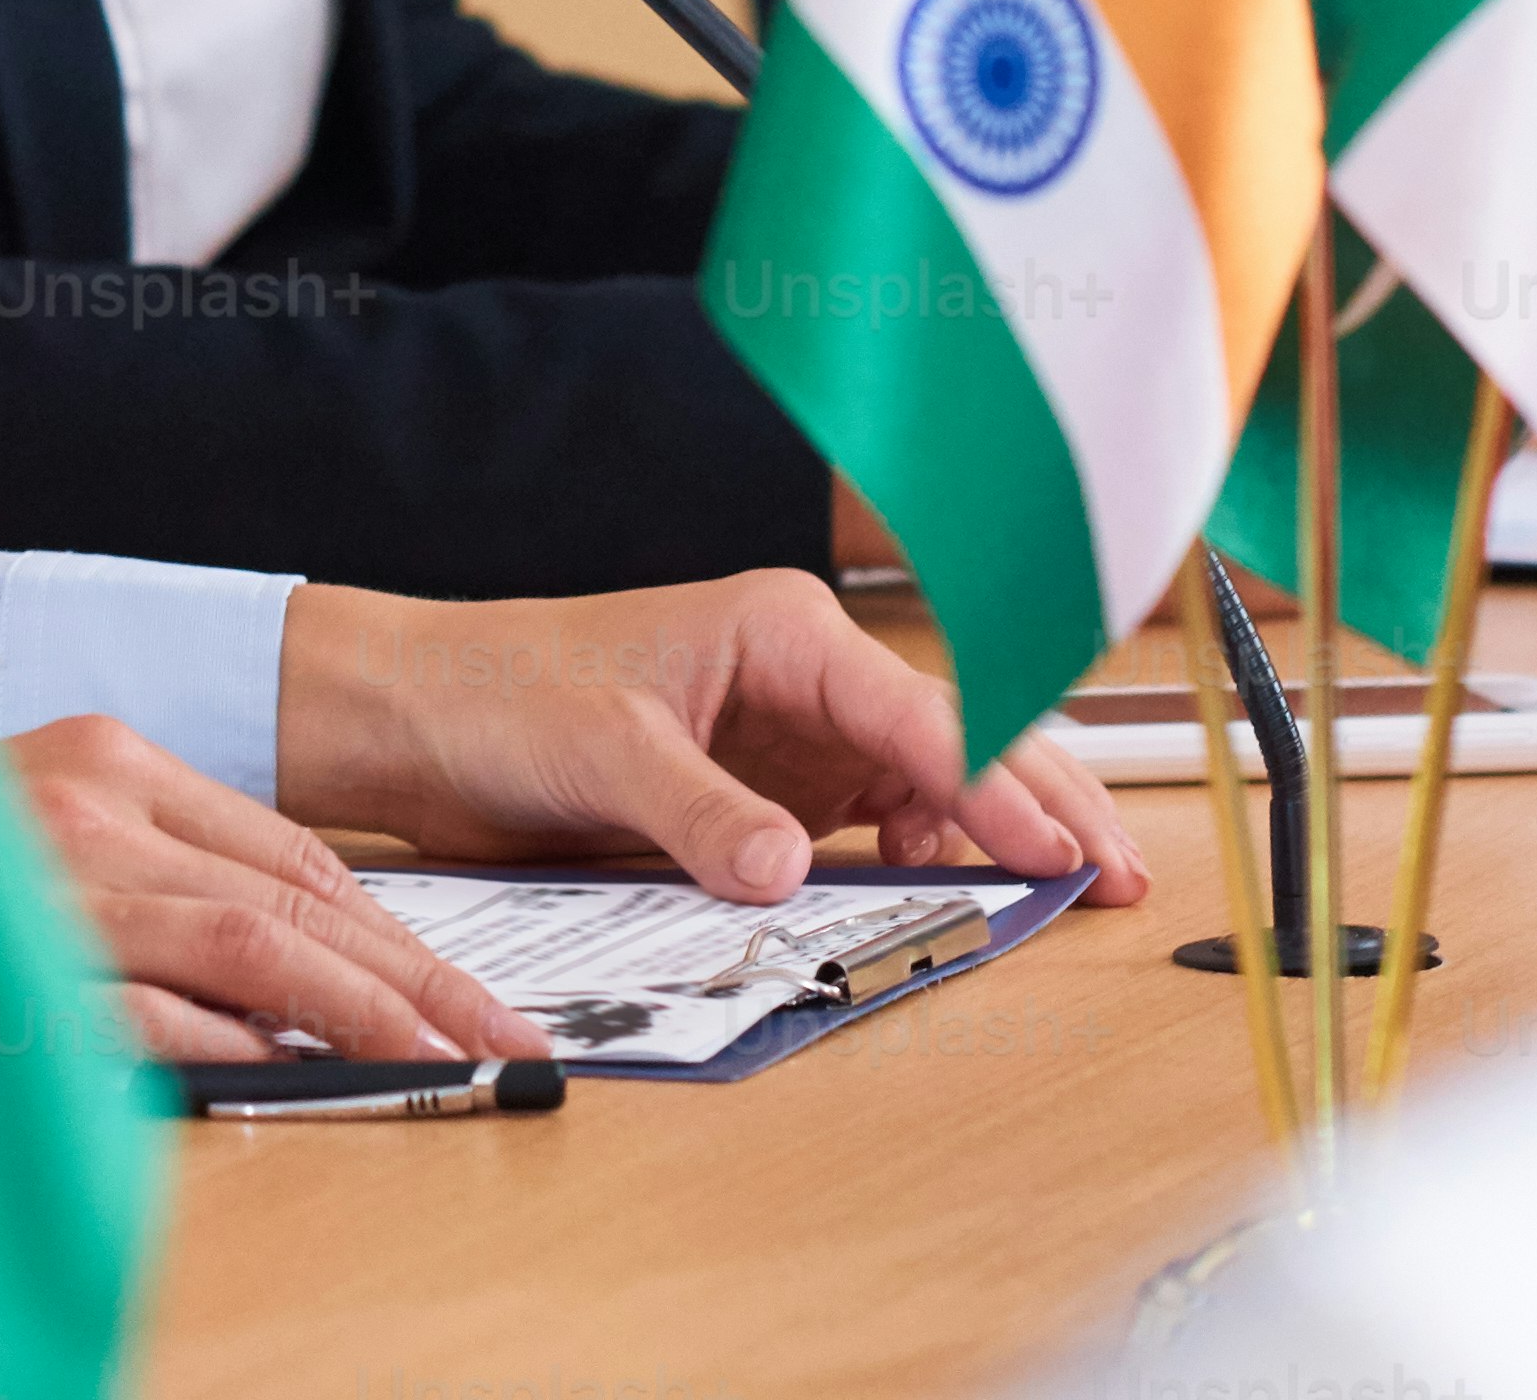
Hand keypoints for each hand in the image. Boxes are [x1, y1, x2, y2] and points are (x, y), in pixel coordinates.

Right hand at [0, 714, 539, 1065]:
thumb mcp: (68, 827)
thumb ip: (173, 878)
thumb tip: (310, 976)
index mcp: (111, 760)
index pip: (296, 860)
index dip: (401, 937)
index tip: (479, 1003)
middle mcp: (89, 804)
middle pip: (293, 906)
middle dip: (418, 986)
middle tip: (507, 1047)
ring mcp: (50, 880)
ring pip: (246, 953)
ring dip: (358, 1018)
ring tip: (442, 1067)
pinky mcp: (11, 955)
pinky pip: (145, 1012)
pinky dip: (229, 1049)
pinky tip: (296, 1078)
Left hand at [261, 570, 1149, 912]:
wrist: (419, 716)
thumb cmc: (497, 692)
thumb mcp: (602, 751)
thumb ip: (701, 814)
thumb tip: (786, 874)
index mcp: (780, 633)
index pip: (923, 715)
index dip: (996, 787)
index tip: (1055, 850)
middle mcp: (803, 681)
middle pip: (958, 737)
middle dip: (1044, 798)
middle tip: (1117, 874)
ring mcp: (792, 740)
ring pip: (930, 788)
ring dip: (995, 837)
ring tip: (1065, 897)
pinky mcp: (767, 794)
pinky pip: (871, 832)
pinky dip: (924, 866)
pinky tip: (957, 903)